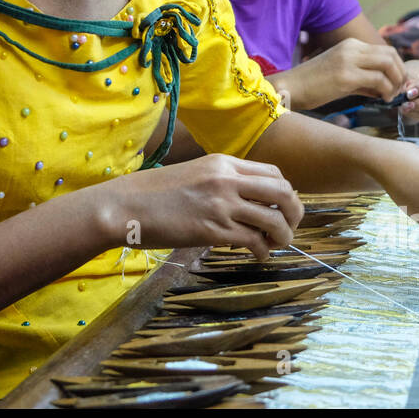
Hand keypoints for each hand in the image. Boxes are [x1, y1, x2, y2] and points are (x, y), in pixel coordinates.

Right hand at [95, 154, 303, 259]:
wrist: (124, 205)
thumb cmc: (153, 193)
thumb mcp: (192, 174)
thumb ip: (220, 182)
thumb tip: (245, 201)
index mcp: (222, 163)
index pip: (273, 173)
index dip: (285, 192)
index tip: (282, 208)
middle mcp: (226, 180)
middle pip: (282, 192)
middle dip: (294, 212)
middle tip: (290, 227)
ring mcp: (221, 204)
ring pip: (273, 219)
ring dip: (283, 235)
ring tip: (276, 244)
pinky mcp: (213, 230)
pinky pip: (253, 241)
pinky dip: (262, 250)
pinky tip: (257, 254)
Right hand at [313, 38, 407, 102]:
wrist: (290, 88)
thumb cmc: (312, 86)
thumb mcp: (341, 76)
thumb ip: (363, 80)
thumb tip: (384, 89)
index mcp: (350, 45)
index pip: (386, 50)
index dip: (397, 67)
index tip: (397, 83)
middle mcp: (351, 48)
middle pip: (391, 54)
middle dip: (401, 73)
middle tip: (400, 90)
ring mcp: (348, 60)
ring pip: (388, 64)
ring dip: (396, 82)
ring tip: (391, 96)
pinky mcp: (346, 76)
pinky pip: (378, 80)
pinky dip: (387, 90)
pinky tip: (384, 100)